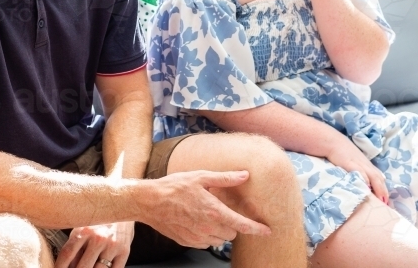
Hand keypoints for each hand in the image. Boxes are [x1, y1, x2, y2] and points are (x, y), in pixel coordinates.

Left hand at [55, 221, 133, 267]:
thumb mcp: (84, 225)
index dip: (60, 267)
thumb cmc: (100, 217)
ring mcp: (112, 246)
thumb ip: (76, 245)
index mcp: (84, 230)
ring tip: (90, 266)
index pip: (67, 254)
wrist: (125, 204)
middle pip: (82, 267)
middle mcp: (98, 238)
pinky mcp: (124, 251)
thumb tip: (68, 265)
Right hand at [135, 171, 271, 248]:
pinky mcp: (188, 242)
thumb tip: (244, 175)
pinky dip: (206, 235)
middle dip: (232, 224)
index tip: (267, 231)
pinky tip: (197, 221)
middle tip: (220, 209)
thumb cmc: (173, 187)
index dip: (257, 229)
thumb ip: (225, 178)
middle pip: (232, 234)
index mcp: (214, 211)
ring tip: (206, 214)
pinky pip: (206, 243)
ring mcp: (198, 237)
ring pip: (219, 240)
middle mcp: (208, 227)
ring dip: (219, 230)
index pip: (242, 225)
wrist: (150, 202)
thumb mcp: (201, 177)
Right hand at [325, 136, 389, 204]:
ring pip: (373, 176)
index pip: (379, 177)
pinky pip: (360, 172)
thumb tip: (365, 183)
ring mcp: (359, 163)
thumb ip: (359, 170)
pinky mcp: (350, 163)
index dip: (383, 188)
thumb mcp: (354, 161)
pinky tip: (367, 187)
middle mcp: (366, 164)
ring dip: (378, 188)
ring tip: (381, 199)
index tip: (386, 199)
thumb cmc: (342, 152)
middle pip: (378, 178)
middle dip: (383, 190)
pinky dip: (365, 179)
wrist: (332, 141)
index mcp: (367, 164)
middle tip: (386, 203)